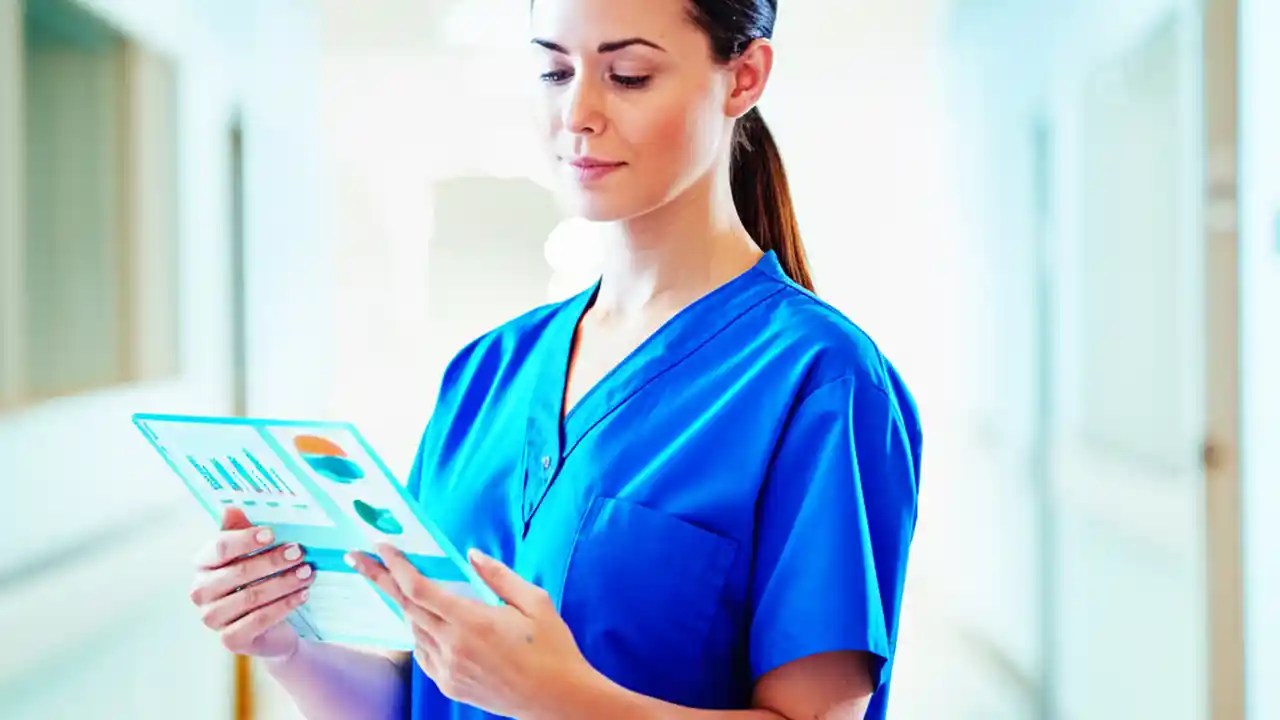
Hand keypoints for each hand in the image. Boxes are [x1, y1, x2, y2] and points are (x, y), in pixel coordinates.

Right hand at [188, 507, 315, 659]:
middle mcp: (200, 591)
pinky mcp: (230, 640)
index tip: (272, 533)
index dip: (246, 539)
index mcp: (202, 564)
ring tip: (308, 572)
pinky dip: (284, 605)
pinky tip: (303, 594)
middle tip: (300, 552)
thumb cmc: (261, 580)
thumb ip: (242, 530)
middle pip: (238, 572)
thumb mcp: (255, 552)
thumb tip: (230, 507)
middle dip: (273, 561)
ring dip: (284, 583)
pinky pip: (260, 620)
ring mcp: (212, 618)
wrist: (274, 626)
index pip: (219, 548)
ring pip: (251, 597)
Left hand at [347, 545, 604, 718]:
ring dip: (404, 606)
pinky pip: (423, 653)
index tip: (380, 547)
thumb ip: (498, 576)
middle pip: (405, 606)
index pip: (419, 589)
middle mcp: (453, 646)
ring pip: (413, 630)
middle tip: (359, 559)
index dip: (396, 566)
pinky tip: (428, 623)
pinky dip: (420, 633)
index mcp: (473, 621)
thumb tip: (471, 555)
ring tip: (399, 586)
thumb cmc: (552, 648)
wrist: (557, 699)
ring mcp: (448, 669)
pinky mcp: (450, 685)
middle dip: (380, 579)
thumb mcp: (534, 602)